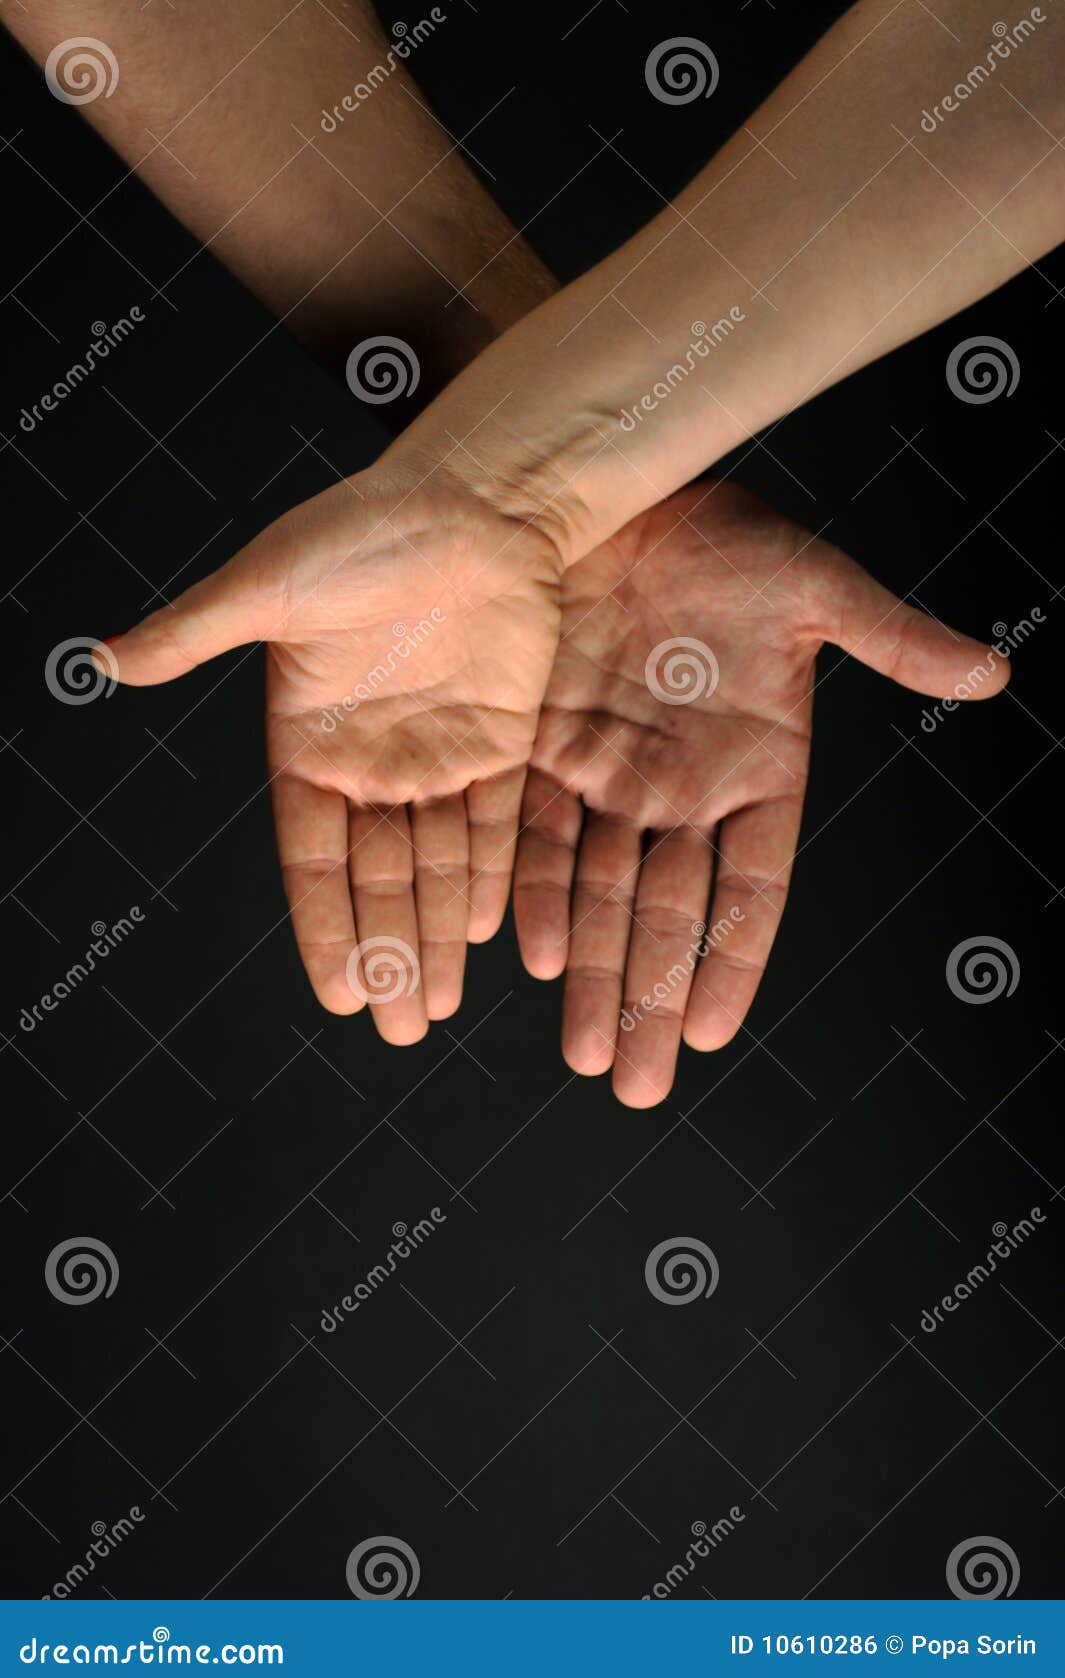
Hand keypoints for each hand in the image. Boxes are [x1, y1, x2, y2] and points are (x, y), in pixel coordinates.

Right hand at [100, 463, 562, 1040]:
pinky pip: (493, 826)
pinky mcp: (499, 741)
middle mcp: (372, 763)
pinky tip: (484, 934)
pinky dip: (488, 878)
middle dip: (388, 956)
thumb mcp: (271, 585)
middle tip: (399, 1030)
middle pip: (378, 880)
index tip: (336, 997)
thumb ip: (198, 632)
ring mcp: (437, 757)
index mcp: (308, 742)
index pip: (312, 858)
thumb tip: (103, 659)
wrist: (473, 498)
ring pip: (436, 866)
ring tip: (435, 1009)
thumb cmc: (363, 532)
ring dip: (437, 937)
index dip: (324, 926)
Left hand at [513, 480, 1006, 1107]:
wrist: (613, 493)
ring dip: (591, 972)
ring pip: (599, 895)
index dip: (730, 962)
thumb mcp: (813, 585)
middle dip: (650, 1000)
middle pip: (667, 916)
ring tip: (585, 1052)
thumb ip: (890, 636)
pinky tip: (530, 953)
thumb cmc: (726, 539)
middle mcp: (682, 791)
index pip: (750, 891)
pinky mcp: (542, 750)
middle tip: (635, 1086)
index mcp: (758, 771)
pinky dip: (533, 892)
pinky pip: (537, 837)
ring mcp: (609, 776)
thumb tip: (992, 670)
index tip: (712, 1034)